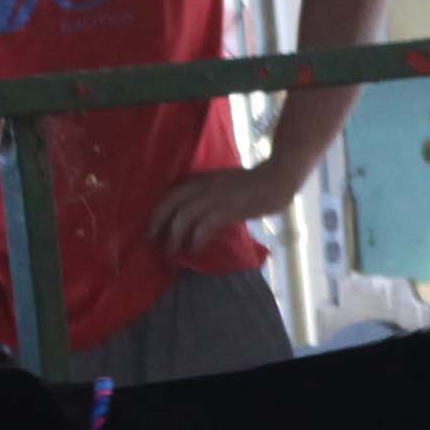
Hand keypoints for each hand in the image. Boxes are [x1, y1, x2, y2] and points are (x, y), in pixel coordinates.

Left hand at [144, 156, 303, 256]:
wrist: (277, 180)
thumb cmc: (253, 183)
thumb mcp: (223, 182)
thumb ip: (206, 191)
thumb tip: (191, 210)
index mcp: (202, 178)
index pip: (172, 191)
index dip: (159, 209)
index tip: (152, 226)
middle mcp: (204, 185)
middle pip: (172, 202)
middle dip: (158, 222)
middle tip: (152, 240)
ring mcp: (216, 197)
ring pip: (184, 216)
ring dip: (174, 236)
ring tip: (171, 251)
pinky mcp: (229, 209)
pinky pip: (205, 226)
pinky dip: (196, 240)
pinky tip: (194, 251)